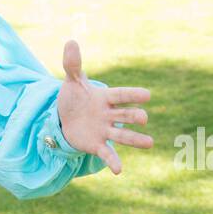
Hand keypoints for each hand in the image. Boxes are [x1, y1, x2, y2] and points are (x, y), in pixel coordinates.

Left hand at [56, 39, 151, 174]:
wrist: (64, 118)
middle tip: (143, 118)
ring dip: (135, 139)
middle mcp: (109, 115)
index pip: (120, 95)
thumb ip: (73, 64)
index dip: (132, 95)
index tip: (147, 95)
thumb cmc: (73, 97)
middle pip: (124, 115)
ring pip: (122, 135)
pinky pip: (107, 153)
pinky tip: (119, 171)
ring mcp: (104, 131)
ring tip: (150, 143)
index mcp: (105, 98)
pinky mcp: (97, 145)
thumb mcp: (71, 81)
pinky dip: (113, 162)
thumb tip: (70, 42)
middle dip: (134, 116)